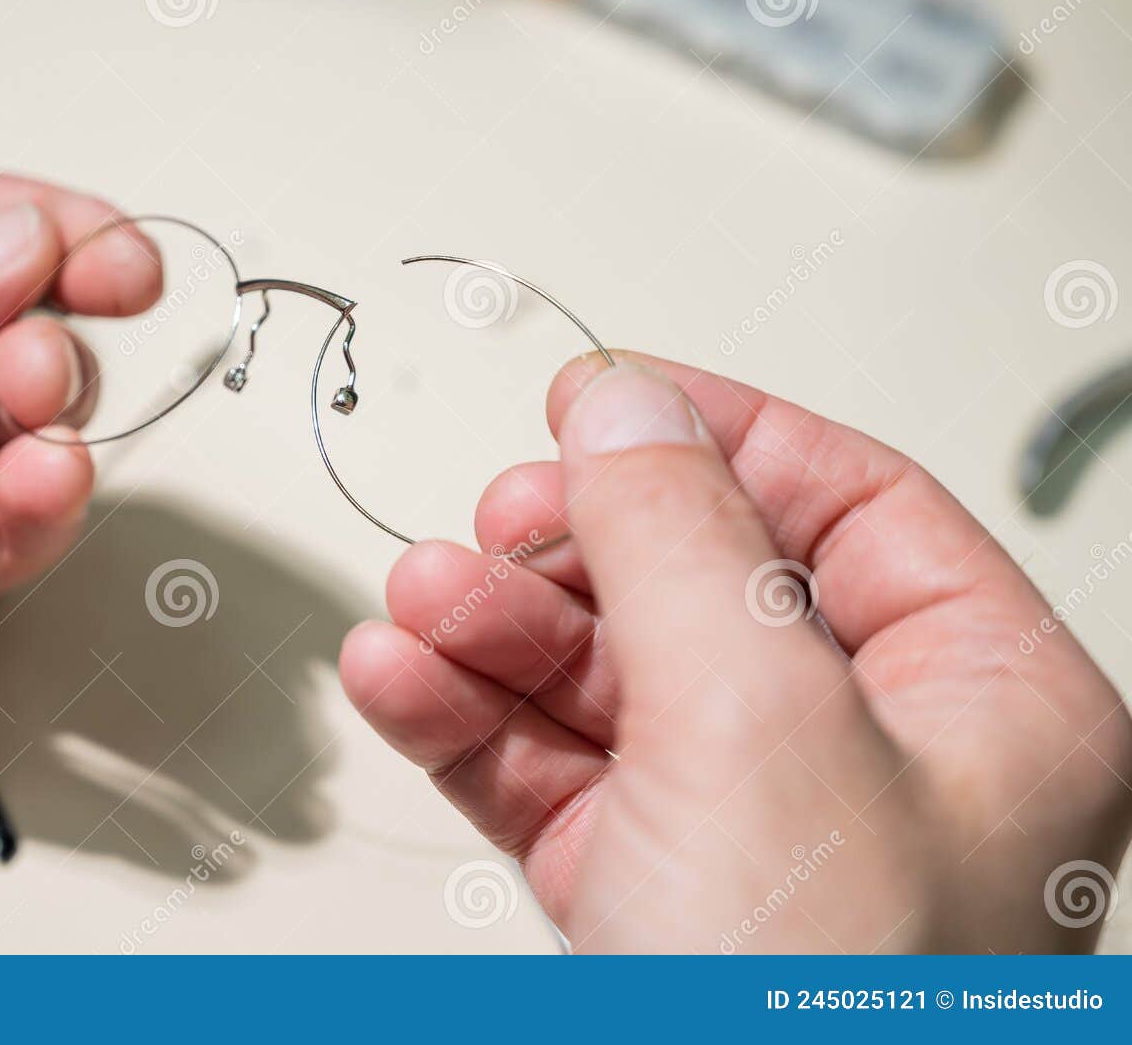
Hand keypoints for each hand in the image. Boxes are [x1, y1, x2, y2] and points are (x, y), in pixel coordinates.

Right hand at [341, 353, 1131, 951]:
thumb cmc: (818, 1014)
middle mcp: (873, 767)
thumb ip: (676, 539)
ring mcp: (749, 836)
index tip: (605, 402)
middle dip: (577, 550)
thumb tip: (620, 403)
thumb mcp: (755, 727)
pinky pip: (548, 771)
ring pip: (606, 678)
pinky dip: (467, 720)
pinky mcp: (645, 899)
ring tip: (418, 606)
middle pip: (702, 587)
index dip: (720, 436)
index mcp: (984, 707)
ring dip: (495, 631)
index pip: (852, 505)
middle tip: (494, 526)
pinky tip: (402, 681)